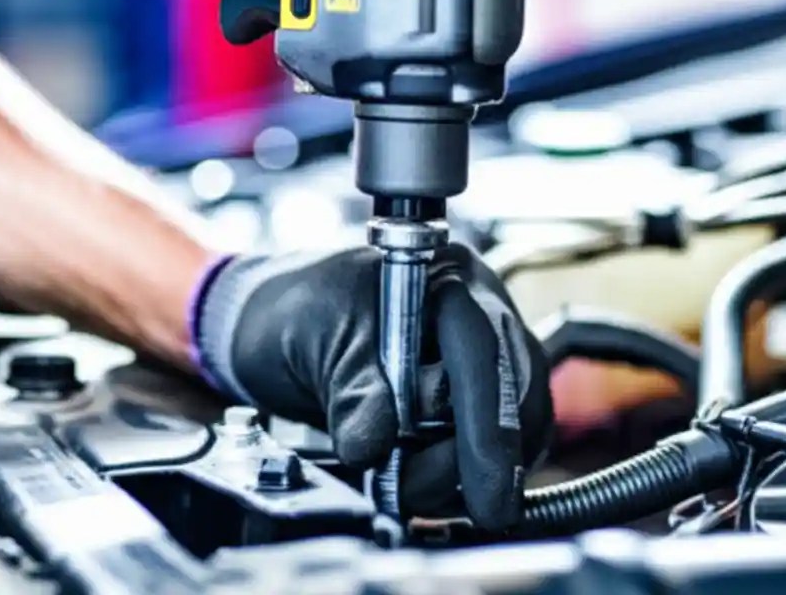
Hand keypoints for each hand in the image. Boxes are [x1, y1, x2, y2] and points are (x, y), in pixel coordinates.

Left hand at [190, 245, 553, 529]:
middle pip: (513, 391)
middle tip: (468, 508)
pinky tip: (430, 487)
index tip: (484, 488)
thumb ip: (351, 390)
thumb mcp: (311, 341)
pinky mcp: (473, 397)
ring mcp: (478, 356)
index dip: (485, 426)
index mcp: (441, 277)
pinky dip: (463, 475)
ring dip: (463, 470)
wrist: (272, 327)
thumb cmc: (293, 313)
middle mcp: (475, 312)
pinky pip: (496, 444)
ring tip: (406, 483)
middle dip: (485, 457)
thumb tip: (378, 442)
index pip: (481, 351)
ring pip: (512, 426)